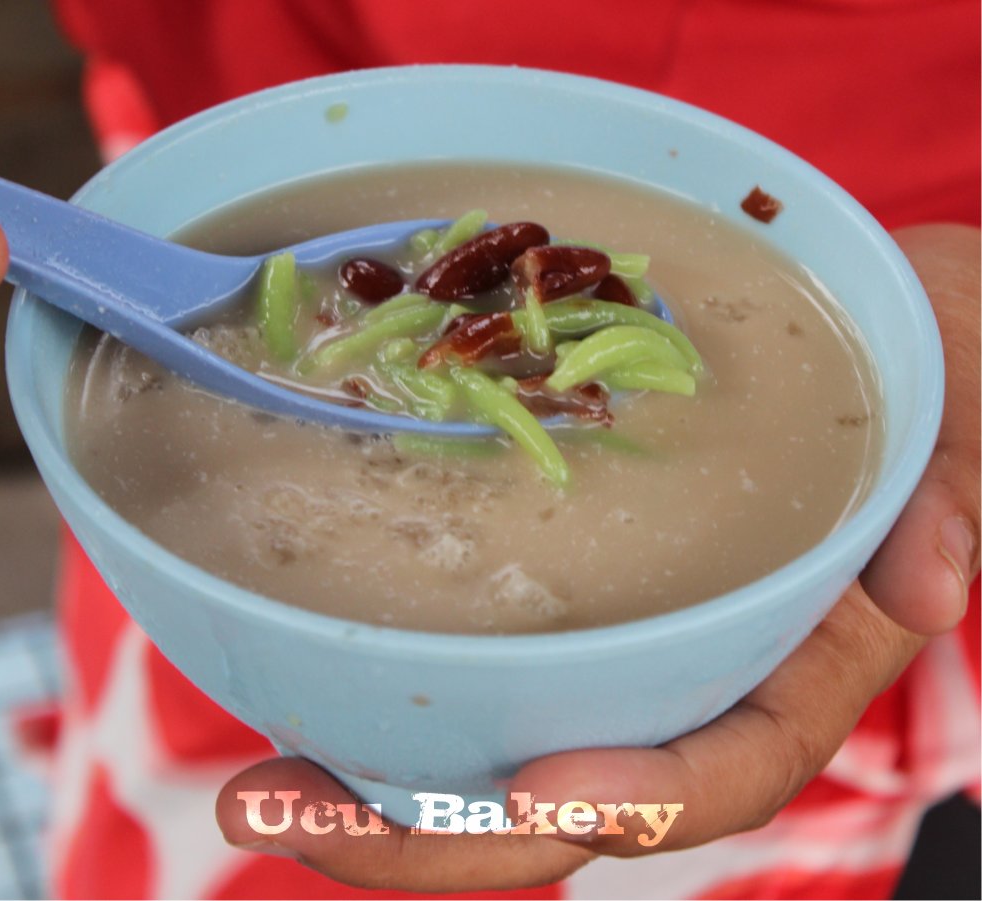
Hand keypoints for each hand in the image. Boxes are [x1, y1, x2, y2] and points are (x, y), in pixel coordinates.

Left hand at [215, 223, 979, 891]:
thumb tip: (932, 584)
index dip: (646, 801)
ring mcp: (631, 635)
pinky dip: (400, 689)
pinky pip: (488, 662)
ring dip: (388, 784)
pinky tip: (306, 676)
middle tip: (296, 817)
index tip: (547, 793)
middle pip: (578, 798)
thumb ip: (949, 485)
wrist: (873, 333)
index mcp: (802, 649)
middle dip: (447, 838)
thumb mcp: (958, 398)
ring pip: (510, 750)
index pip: (732, 763)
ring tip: (264, 785)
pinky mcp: (578, 586)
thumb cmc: (927, 361)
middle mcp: (702, 664)